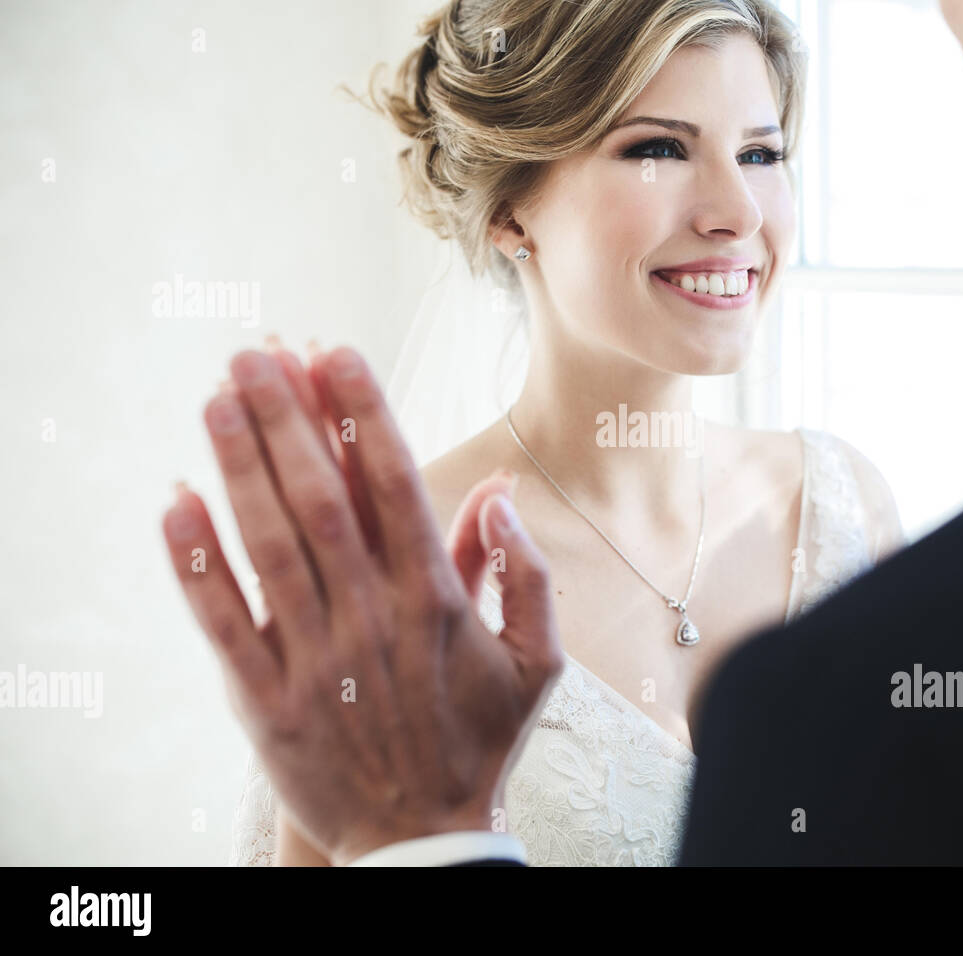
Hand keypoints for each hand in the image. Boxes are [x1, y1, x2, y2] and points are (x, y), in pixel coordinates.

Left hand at [161, 341, 562, 864]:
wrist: (424, 838)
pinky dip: (196, 560)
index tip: (335, 353)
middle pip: (323, 497)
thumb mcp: (535, 662)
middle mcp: (372, 618)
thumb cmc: (480, 741)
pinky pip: (223, 620)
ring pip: (270, 544)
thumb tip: (498, 495)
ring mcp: (314, 659)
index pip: (395, 485)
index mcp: (437, 601)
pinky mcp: (264, 701)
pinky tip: (177, 499)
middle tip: (257, 351)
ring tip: (217, 395)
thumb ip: (526, 575)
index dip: (363, 414)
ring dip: (241, 465)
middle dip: (289, 417)